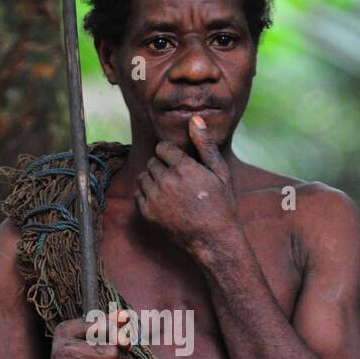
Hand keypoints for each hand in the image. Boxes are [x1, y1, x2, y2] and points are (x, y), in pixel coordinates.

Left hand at [135, 114, 237, 254]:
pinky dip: (147, 195)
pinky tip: (163, 201)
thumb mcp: (220, 172)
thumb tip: (195, 118)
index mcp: (184, 168)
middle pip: (152, 161)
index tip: (179, 163)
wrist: (214, 240)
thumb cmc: (221, 205)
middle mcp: (166, 181)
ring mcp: (155, 198)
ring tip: (170, 190)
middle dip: (163, 166)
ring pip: (143, 176)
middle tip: (177, 179)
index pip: (162, 148)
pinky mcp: (147, 213)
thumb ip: (205, 144)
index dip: (171, 154)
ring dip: (153, 179)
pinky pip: (138, 194)